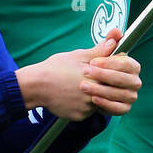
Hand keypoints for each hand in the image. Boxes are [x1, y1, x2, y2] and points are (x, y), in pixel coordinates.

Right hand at [18, 28, 140, 121]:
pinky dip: (84, 105)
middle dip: (104, 85)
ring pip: (99, 102)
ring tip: (80, 86)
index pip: (116, 77)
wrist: (36, 85)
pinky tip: (74, 96)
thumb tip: (117, 36)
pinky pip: (88, 111)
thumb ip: (101, 50)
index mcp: (97, 78)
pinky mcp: (79, 116)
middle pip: (109, 92)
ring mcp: (87, 108)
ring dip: (96, 95)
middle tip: (90, 79)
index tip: (103, 70)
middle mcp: (94, 95)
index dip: (112, 72)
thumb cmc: (56, 67)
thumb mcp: (79, 55)